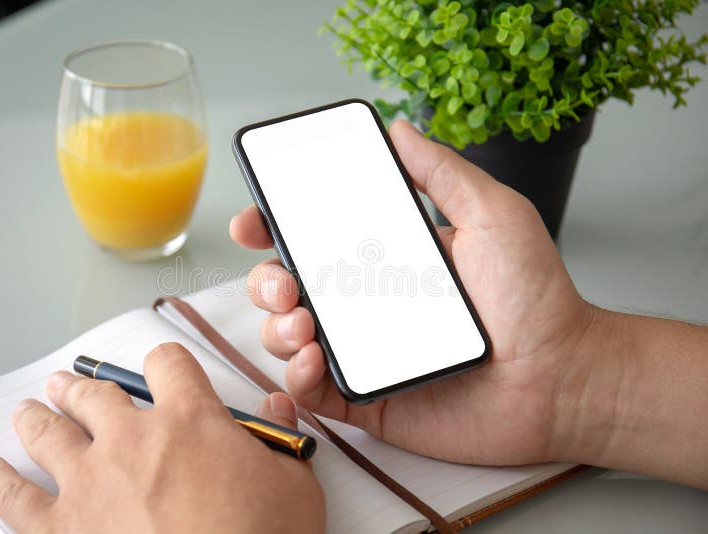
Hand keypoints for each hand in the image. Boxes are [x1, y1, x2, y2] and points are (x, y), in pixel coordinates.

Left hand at [0, 343, 324, 532]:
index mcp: (189, 420)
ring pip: (50, 433)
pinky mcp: (63, 529)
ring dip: (38, 418)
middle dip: (82, 387)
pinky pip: (16, 499)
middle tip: (68, 385)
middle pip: (96, 395)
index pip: (168, 366)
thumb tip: (276, 407)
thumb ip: (279, 440)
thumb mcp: (294, 484)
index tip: (161, 369)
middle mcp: (133, 439)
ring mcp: (91, 482)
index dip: (165, 363)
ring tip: (29, 410)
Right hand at [229, 120, 595, 465]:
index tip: (254, 221)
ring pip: (288, 337)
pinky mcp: (367, 397)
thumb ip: (443, 173)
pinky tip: (311, 362)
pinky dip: (295, 378)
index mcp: (386, 258)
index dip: (272, 228)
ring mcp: (363, 351)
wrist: (560, 377)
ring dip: (276, 328)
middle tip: (285, 284)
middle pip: (286, 287)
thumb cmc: (535, 299)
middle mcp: (366, 303)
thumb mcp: (493, 216)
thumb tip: (400, 130)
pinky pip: (312, 391)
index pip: (313, 238)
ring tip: (302, 325)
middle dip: (265, 282)